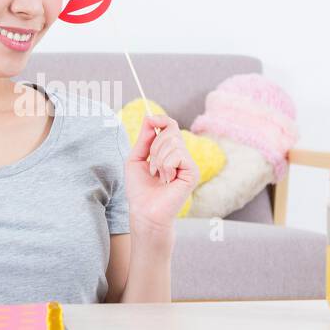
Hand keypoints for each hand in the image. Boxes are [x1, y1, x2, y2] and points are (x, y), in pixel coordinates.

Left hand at [124, 114, 196, 233]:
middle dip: (155, 145)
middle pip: (171, 130)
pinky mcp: (193, 172)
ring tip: (158, 176)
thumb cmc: (139, 190)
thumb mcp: (136, 158)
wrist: (144, 212)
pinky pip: (177, 155)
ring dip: (158, 158)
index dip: (161, 119)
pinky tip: (166, 180)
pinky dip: (166, 166)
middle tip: (152, 167)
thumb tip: (150, 117)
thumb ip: (144, 138)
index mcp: (169, 152)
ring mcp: (189, 164)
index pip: (171, 126)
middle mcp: (182, 156)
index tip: (150, 120)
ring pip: (173, 142)